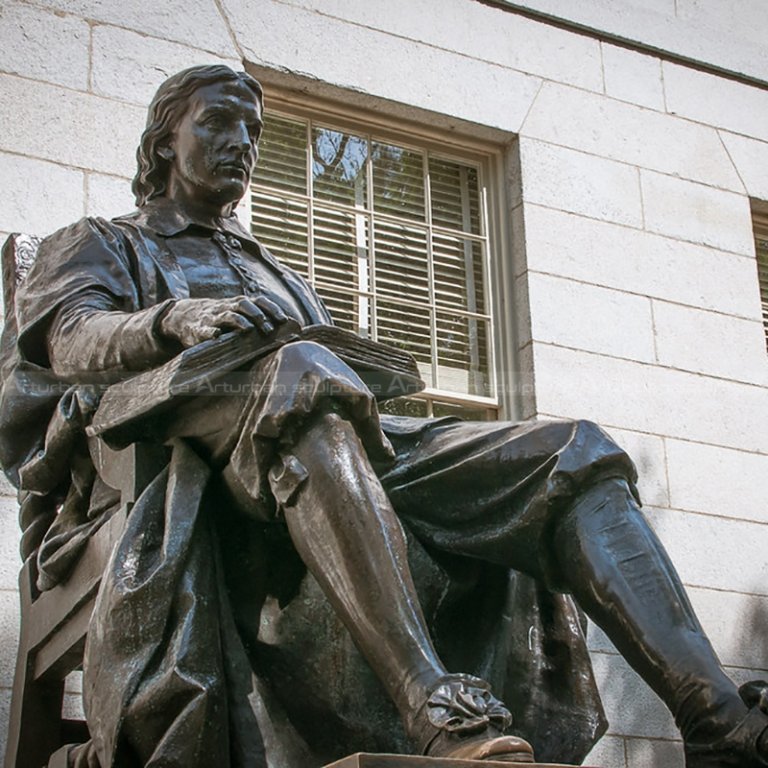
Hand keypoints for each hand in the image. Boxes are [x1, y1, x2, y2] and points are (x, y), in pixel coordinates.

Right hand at [158, 295, 287, 348]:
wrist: (183, 317)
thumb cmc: (218, 319)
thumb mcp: (236, 315)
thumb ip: (255, 321)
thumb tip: (283, 332)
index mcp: (238, 305)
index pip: (259, 301)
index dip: (272, 309)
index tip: (284, 320)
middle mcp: (227, 307)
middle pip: (244, 305)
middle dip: (258, 316)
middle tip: (269, 330)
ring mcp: (212, 317)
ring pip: (228, 315)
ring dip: (239, 322)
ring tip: (248, 330)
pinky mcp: (198, 329)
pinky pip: (205, 329)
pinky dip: (211, 332)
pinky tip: (217, 336)